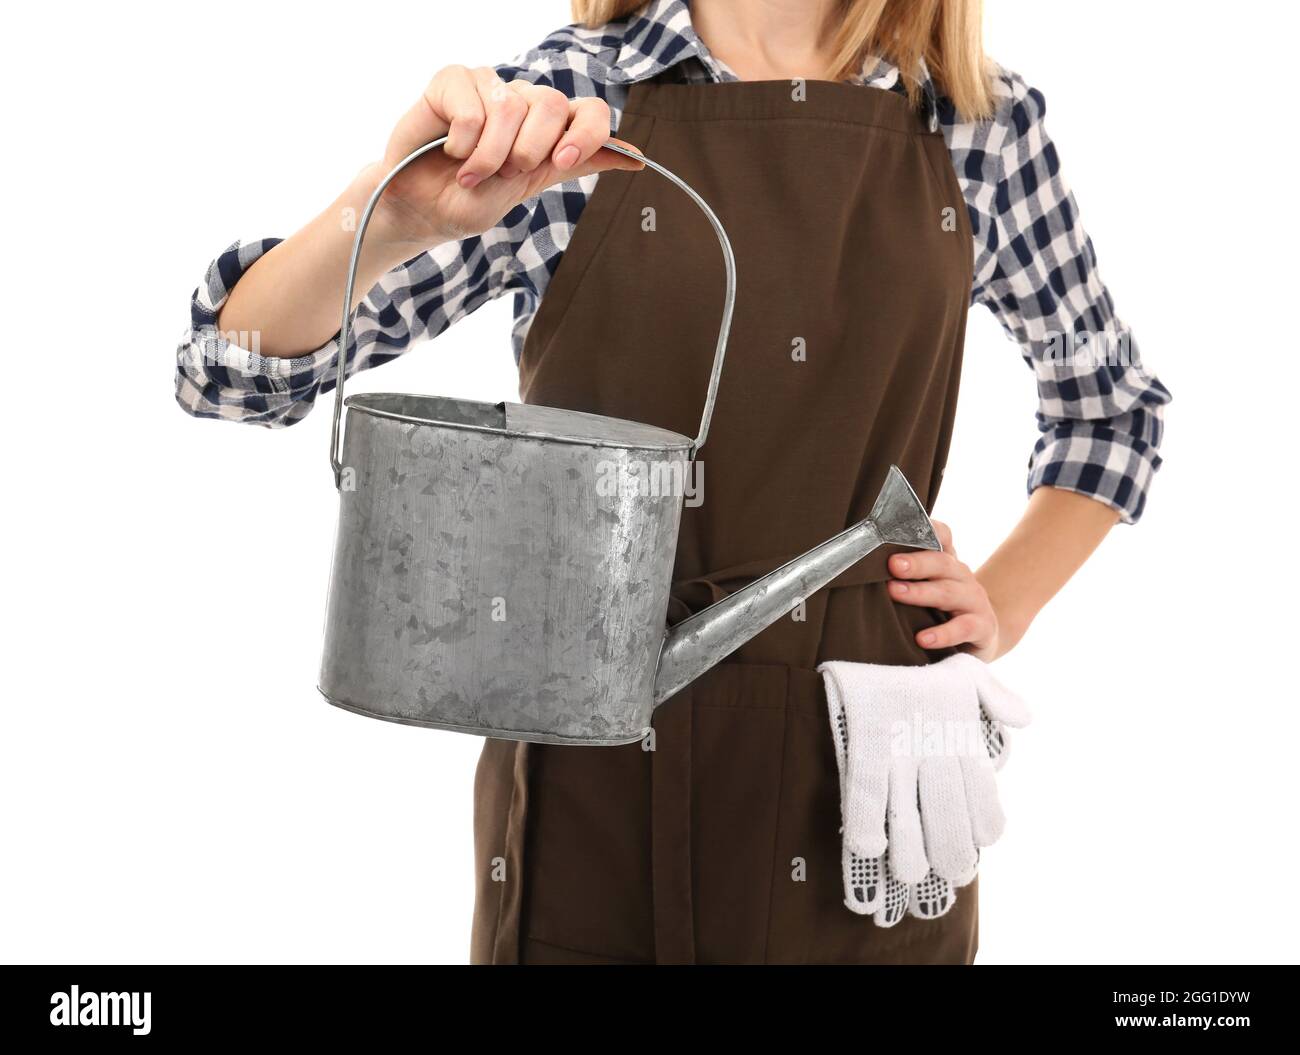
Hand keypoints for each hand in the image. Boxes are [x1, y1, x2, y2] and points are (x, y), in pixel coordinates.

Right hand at [369, 65, 643, 251]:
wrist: (416, 213)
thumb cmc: (466, 203)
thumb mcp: (527, 190)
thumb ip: (573, 166)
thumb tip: (637, 157)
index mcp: (548, 132)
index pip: (590, 113)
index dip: (585, 134)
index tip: (562, 163)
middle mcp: (523, 105)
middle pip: (553, 105)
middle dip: (528, 152)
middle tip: (502, 175)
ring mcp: (488, 88)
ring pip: (512, 104)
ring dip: (489, 153)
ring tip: (468, 172)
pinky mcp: (452, 82)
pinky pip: (472, 99)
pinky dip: (462, 137)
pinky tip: (449, 150)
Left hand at [887, 521, 999, 660]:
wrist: (982, 634)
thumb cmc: (943, 608)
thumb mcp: (927, 587)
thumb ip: (903, 576)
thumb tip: (862, 568)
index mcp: (946, 562)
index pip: (941, 536)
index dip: (927, 528)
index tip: (902, 528)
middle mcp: (961, 575)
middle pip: (941, 562)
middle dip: (916, 562)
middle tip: (892, 564)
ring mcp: (974, 600)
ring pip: (948, 592)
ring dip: (921, 592)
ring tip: (895, 592)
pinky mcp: (982, 627)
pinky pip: (963, 628)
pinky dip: (943, 633)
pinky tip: (923, 639)